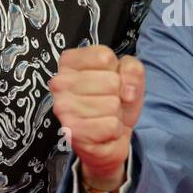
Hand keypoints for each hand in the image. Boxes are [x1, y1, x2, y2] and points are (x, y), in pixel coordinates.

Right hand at [49, 45, 144, 191]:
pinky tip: (102, 128)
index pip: (105, 57)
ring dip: (115, 113)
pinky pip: (110, 125)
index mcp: (70, 62)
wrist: (110, 135)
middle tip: (107, 101)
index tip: (109, 79)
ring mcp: (63, 106)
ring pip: (112, 104)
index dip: (116, 71)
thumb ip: (132, 68)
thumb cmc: (114, 100)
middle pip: (111, 81)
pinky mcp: (72, 130)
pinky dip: (114, 129)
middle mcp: (60, 82)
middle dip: (117, 94)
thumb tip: (127, 90)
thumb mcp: (129, 76)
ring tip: (104, 115)